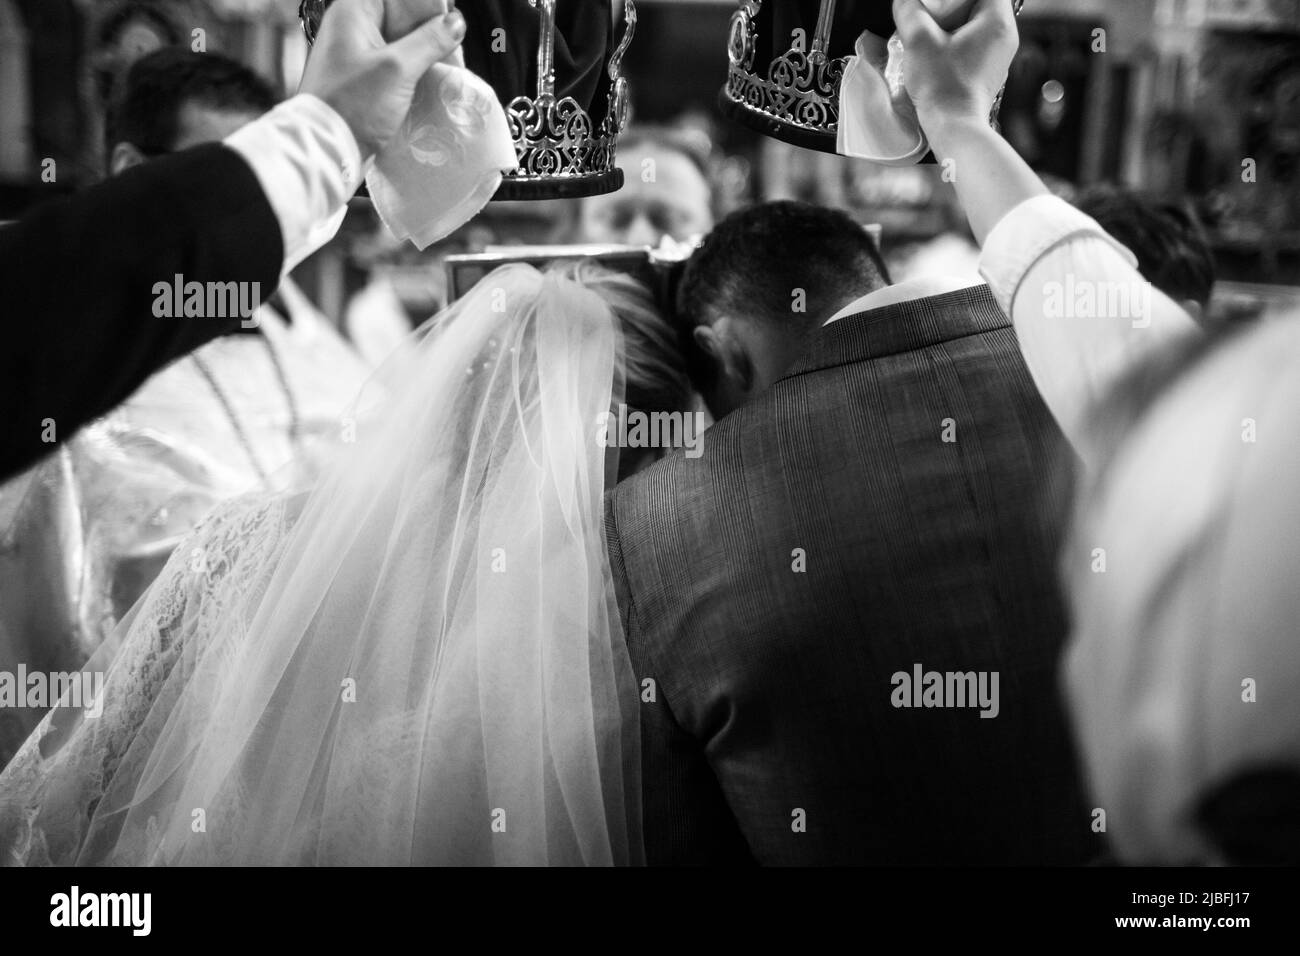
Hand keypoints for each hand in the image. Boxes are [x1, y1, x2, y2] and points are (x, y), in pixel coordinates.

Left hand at [299, 0, 466, 158]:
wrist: (328, 148)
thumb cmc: (354, 104)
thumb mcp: (398, 68)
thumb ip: (429, 41)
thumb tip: (455, 23)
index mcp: (352, 13)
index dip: (422, 5)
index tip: (446, 19)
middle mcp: (350, 29)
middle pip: (398, 16)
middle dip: (426, 29)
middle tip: (450, 44)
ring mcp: (355, 54)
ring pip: (398, 41)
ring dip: (421, 51)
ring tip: (444, 63)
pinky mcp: (361, 78)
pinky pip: (392, 63)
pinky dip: (411, 69)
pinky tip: (428, 79)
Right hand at [893, 0, 1018, 128]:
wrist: (954, 128)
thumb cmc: (942, 87)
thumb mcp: (919, 41)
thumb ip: (910, 11)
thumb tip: (904, 0)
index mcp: (997, 20)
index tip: (935, 3)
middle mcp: (1005, 35)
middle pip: (981, 2)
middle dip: (953, 5)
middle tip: (930, 14)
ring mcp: (999, 54)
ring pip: (977, 22)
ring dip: (954, 22)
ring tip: (930, 33)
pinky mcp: (989, 69)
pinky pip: (975, 42)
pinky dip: (957, 40)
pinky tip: (937, 51)